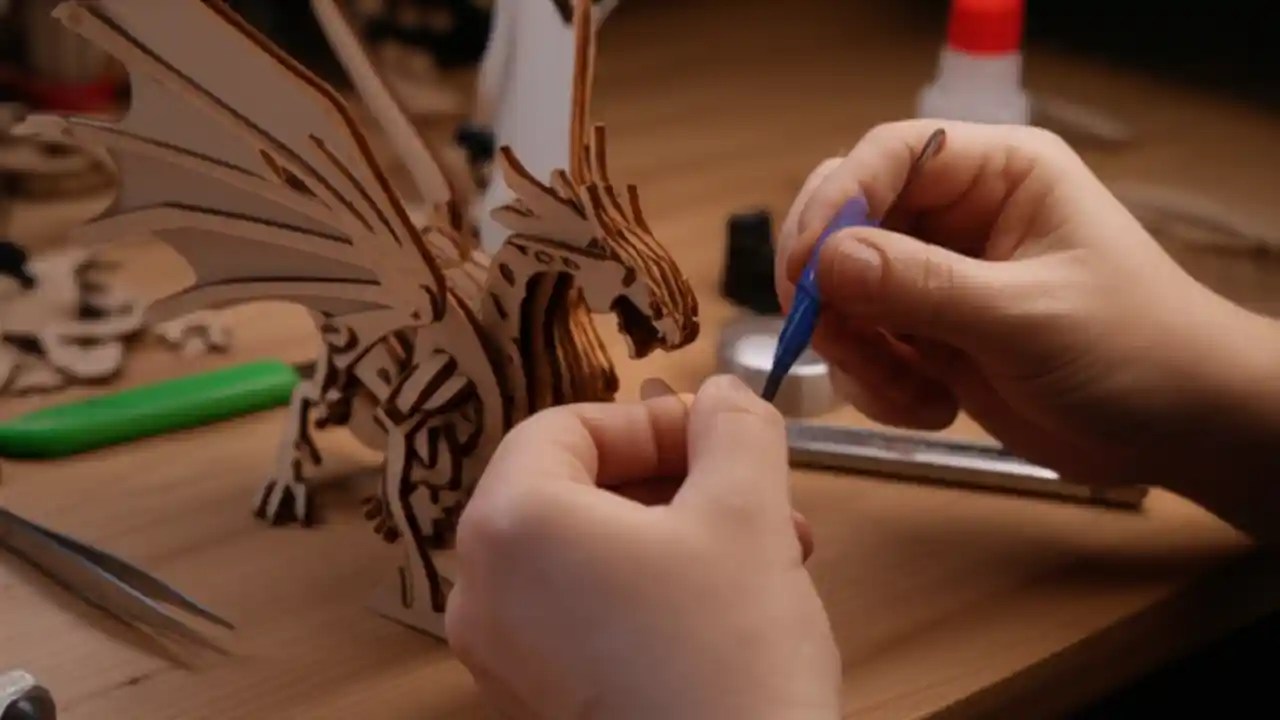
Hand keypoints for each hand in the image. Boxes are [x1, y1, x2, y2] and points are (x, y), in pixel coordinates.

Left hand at [446, 376, 840, 719]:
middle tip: (758, 492)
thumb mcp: (747, 511)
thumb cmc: (730, 653)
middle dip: (678, 480)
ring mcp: (503, 657)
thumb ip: (734, 427)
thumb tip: (723, 395)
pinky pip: (586, 615)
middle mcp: (483, 592)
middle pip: (575, 490)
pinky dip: (651, 591)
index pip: (565, 427)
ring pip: (591, 554)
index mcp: (510, 526)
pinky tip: (733, 605)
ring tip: (772, 551)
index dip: (650, 419)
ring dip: (680, 534)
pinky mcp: (538, 703)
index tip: (722, 436)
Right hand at [776, 120, 1279, 536]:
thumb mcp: (1025, 315)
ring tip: (913, 393)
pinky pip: (863, 344)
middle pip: (849, 219)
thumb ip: (921, 286)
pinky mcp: (928, 333)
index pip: (889, 156)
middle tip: (827, 336)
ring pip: (844, 291)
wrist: (1179, 430)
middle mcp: (958, 214)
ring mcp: (938, 276)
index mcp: (997, 174)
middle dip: (831, 284)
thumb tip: (823, 263)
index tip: (805, 268)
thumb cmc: (1131, 350)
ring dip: (858, 349)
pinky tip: (931, 407)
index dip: (837, 203)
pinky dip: (878, 383)